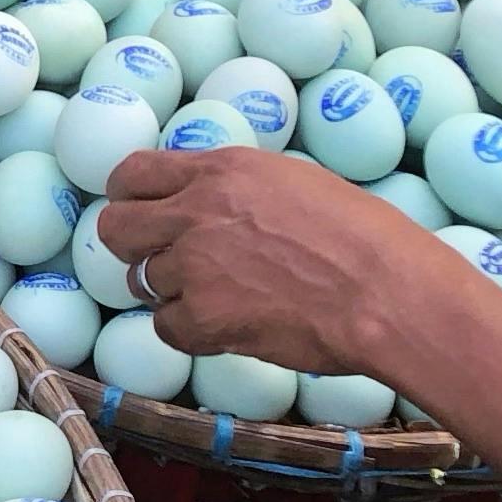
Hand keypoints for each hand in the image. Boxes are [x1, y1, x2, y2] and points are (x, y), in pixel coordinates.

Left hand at [96, 146, 496, 386]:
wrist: (386, 292)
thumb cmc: (363, 237)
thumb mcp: (294, 181)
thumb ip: (237, 186)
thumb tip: (206, 198)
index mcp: (220, 170)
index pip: (132, 173)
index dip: (128, 195)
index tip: (137, 210)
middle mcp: (196, 212)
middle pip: (115, 228)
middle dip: (131, 245)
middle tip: (162, 259)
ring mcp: (194, 266)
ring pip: (142, 281)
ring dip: (172, 291)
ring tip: (220, 296)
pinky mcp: (203, 318)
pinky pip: (165, 327)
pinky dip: (189, 331)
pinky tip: (226, 325)